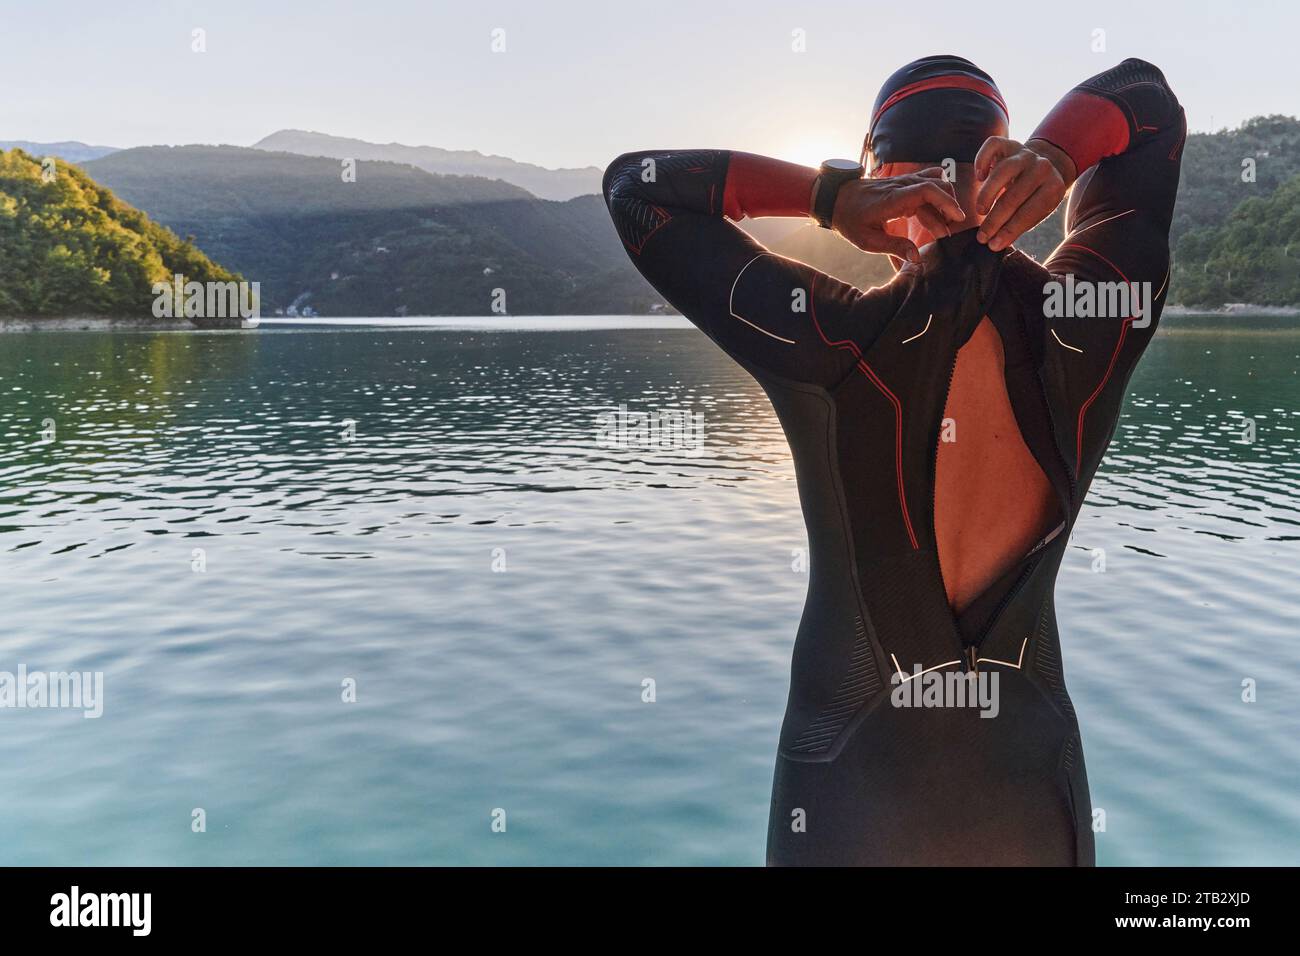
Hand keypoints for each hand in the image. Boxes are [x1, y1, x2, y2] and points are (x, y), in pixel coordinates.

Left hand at [830, 168, 965, 262]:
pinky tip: (935, 216)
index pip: (927, 190)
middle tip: (947, 233)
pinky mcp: (903, 183)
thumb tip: (917, 258)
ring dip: (944, 202)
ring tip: (943, 227)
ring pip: (935, 183)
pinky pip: (927, 184)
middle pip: (936, 187)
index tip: (957, 218)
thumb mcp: (867, 240)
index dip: (946, 202)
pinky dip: (937, 197)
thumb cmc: (850, 220)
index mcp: (892, 198)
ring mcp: (902, 182)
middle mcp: (900, 185)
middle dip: (948, 208)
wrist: (836, 199)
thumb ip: (894, 247)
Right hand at [974, 137, 1076, 251]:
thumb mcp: (1036, 212)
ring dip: (987, 195)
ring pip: (1002, 171)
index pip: (1029, 212)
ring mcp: (1025, 154)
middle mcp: (1041, 167)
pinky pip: (992, 146)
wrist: (1046, 166)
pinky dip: (982, 160)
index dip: (1010, 230)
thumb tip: (994, 243)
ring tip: (980, 211)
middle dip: (995, 220)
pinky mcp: (1010, 144)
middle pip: (1014, 196)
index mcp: (1053, 187)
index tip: (993, 245)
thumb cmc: (1036, 197)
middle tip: (982, 236)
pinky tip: (979, 177)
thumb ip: (1017, 225)